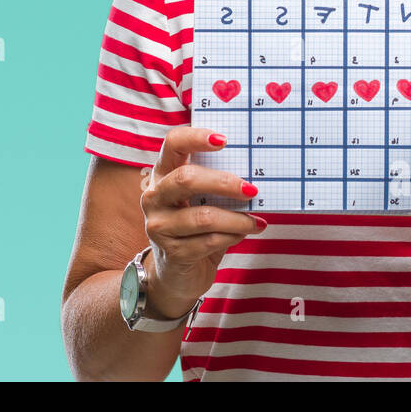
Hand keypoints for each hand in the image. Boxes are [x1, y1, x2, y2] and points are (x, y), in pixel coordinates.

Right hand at [138, 125, 265, 319]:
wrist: (177, 274)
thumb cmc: (195, 228)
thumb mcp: (200, 201)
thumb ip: (216, 186)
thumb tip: (253, 175)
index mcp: (163, 174)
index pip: (172, 144)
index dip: (195, 137)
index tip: (223, 139)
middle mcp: (154, 196)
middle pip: (186, 179)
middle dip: (224, 183)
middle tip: (251, 188)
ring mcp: (159, 225)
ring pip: (203, 216)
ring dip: (237, 219)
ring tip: (256, 221)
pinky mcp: (171, 252)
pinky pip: (209, 241)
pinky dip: (232, 237)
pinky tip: (243, 234)